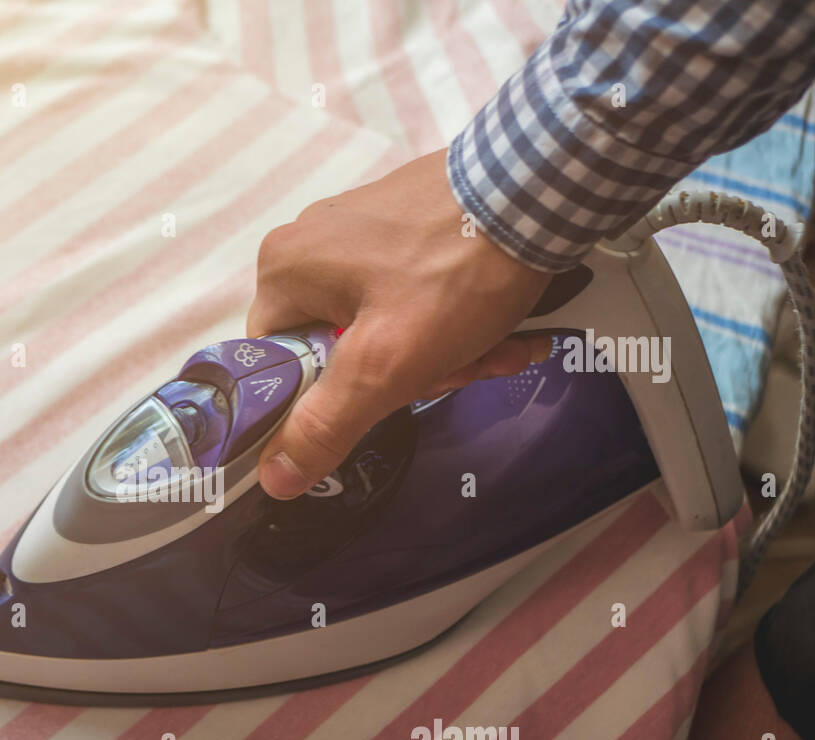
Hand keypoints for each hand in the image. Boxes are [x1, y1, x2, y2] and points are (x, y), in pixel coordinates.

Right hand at [246, 147, 552, 498]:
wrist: (542, 183)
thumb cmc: (453, 274)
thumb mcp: (384, 365)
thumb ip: (325, 425)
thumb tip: (272, 480)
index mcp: (283, 270)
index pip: (279, 362)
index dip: (330, 397)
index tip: (385, 397)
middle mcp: (311, 240)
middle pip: (339, 346)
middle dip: (408, 374)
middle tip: (459, 371)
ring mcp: (361, 226)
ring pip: (384, 323)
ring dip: (444, 352)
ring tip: (497, 348)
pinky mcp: (407, 219)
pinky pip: (412, 290)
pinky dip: (455, 316)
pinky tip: (501, 327)